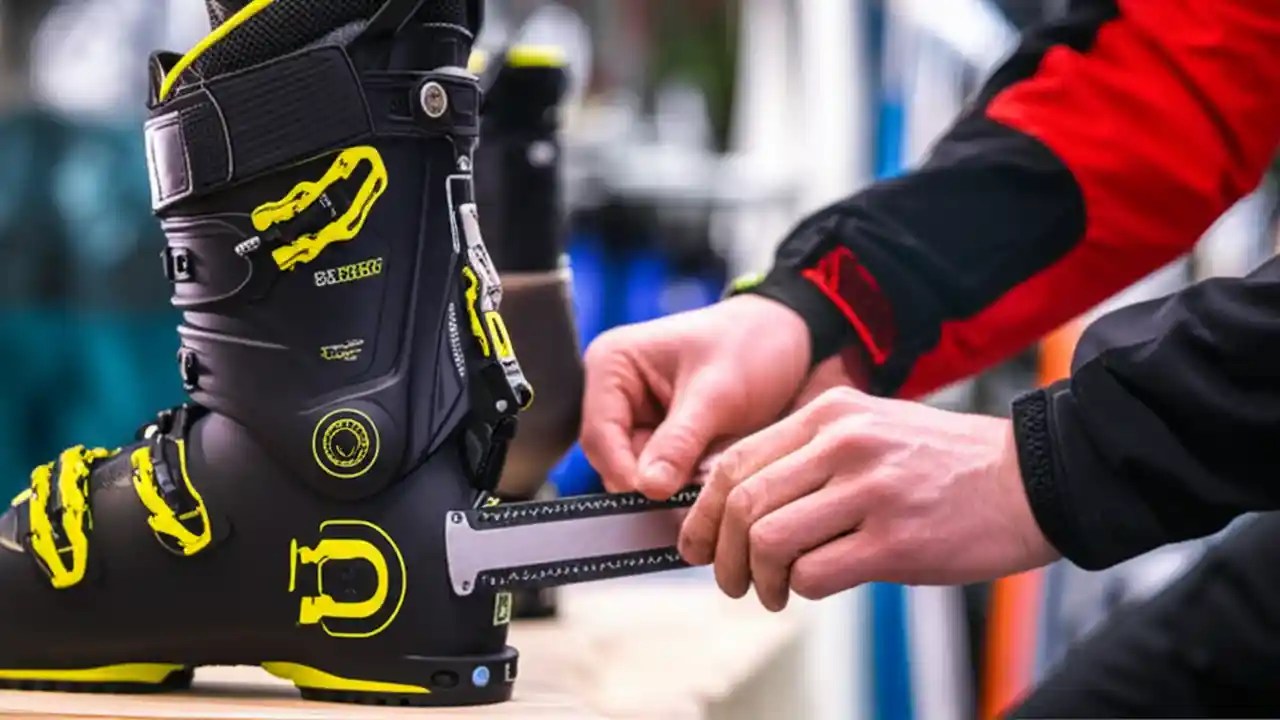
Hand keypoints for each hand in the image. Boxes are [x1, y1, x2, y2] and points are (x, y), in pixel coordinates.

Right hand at [580, 295, 810, 498]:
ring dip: (670, 481)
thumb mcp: (717, 394)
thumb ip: (679, 441)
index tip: (658, 496)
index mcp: (611, 364)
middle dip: (651, 478)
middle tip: (694, 487)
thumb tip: (649, 488)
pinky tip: (709, 470)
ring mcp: (634, 415)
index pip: (599, 434)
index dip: (624, 471)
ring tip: (709, 471)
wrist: (785, 339)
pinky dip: (683, 478)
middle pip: (613, 458)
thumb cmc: (751, 346)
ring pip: (637, 471)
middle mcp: (612, 391)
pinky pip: (659, 472)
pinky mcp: (657, 434)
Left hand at [678, 387, 1059, 610]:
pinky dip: (800, 590)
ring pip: (770, 539)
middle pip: (744, 502)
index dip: (705, 510)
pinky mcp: (897, 541)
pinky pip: (815, 573)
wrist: (1033, 478)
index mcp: (831, 413)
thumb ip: (809, 454)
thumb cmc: (946, 463)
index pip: (736, 460)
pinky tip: (811, 589)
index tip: (699, 541)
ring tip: (772, 592)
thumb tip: (739, 503)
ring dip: (758, 578)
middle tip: (729, 579)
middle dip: (722, 552)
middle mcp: (845, 443)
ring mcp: (871, 490)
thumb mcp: (871, 429)